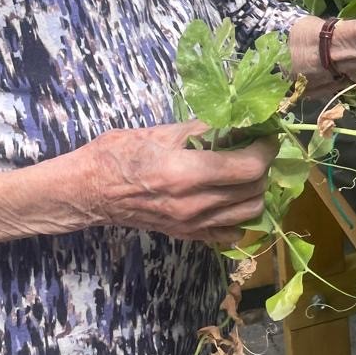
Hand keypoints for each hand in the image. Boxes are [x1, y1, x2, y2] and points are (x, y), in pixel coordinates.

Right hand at [78, 120, 279, 248]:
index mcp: (187, 173)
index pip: (248, 168)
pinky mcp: (187, 235)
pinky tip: (232, 197)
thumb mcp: (160, 131)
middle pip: (254, 191)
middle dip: (263, 167)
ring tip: (246, 172)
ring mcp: (191, 225)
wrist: (89, 191)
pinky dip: (240, 216)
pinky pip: (229, 233)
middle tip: (257, 149)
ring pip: (249, 214)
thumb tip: (237, 119)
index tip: (267, 135)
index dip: (266, 149)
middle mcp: (194, 205)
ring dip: (256, 191)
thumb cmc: (119, 154)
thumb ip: (203, 129)